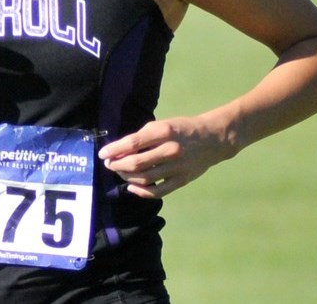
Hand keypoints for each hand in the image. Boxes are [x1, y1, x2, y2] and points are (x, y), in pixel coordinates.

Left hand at [97, 113, 240, 198]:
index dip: (114, 150)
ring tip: (120, 172)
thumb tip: (119, 150)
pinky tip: (132, 186)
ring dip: (126, 177)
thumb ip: (143, 137)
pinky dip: (141, 191)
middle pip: (136, 163)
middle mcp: (170, 149)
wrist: (213, 138)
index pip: (132, 143)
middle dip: (117, 165)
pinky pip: (157, 191)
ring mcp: (177, 167)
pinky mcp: (182, 180)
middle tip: (110, 164)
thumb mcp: (163, 125)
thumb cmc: (182, 129)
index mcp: (163, 131)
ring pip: (144, 178)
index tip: (103, 154)